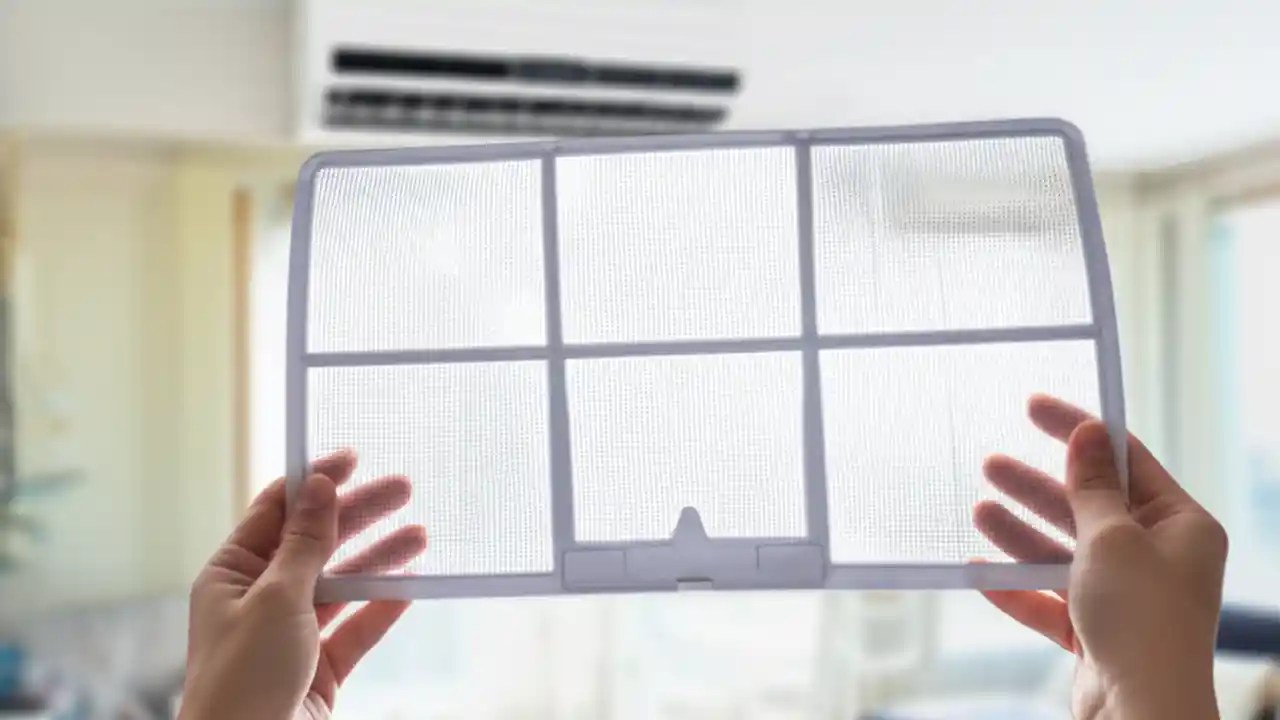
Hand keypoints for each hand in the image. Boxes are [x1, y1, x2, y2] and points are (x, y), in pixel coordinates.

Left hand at [179, 451, 427, 719]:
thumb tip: (317, 487)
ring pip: (342, 585)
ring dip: (379, 559)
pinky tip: (412, 583)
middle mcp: (259, 600)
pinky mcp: (320, 669)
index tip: (352, 458)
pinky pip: (357, 627)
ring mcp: (291, 635)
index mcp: (231, 575)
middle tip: (403, 489)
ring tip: (419, 534)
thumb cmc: (242, 681)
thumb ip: (305, 543)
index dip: (314, 483)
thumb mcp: (276, 597)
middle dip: (359, 516)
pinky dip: (384, 605)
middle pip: (317, 544)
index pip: (276, 513)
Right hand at [975, 395, 1226, 719]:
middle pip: (1087, 508)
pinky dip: (1016, 586)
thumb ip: (1092, 486)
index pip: (1125, 461)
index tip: (1033, 406)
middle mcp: (1157, 558)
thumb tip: (1088, 434)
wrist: (1140, 710)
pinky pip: (1049, 599)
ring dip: (1020, 534)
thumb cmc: (1141, 619)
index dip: (1078, 432)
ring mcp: (1126, 596)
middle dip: (1037, 488)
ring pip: (1063, 553)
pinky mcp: (1097, 632)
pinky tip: (979, 571)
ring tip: (978, 510)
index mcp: (1180, 525)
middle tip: (991, 464)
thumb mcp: (1111, 536)